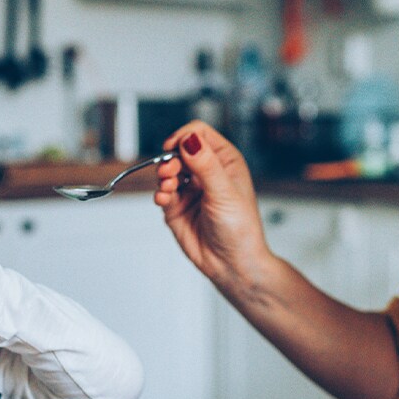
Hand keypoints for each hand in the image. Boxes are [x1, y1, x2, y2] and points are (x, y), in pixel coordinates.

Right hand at [152, 121, 272, 288]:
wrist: (232, 264)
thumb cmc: (240, 229)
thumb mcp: (224, 192)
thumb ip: (205, 165)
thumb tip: (189, 139)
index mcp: (224, 161)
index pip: (199, 134)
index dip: (184, 137)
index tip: (174, 147)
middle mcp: (206, 173)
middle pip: (178, 151)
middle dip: (170, 159)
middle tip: (170, 173)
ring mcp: (190, 190)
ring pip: (167, 171)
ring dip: (162, 176)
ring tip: (167, 188)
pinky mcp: (176, 208)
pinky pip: (161, 193)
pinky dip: (159, 194)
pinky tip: (164, 199)